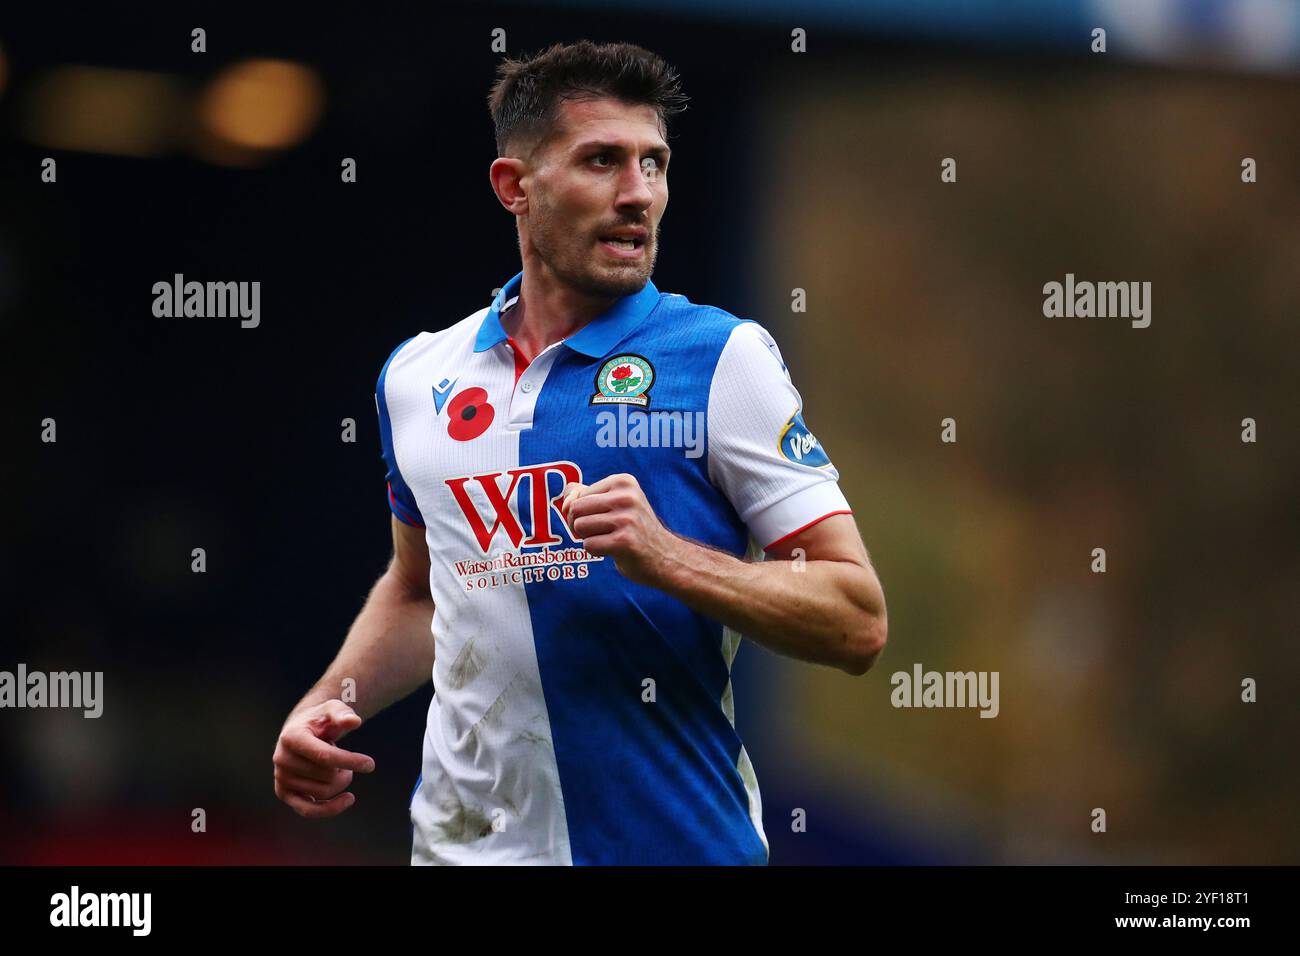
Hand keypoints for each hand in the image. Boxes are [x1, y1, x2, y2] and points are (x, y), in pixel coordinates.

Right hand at [273, 699, 374, 817]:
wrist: (301, 731)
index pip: (324, 756)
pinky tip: (348, 799)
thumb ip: (343, 714)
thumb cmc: (320, 720)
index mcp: (291, 738)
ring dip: (340, 782)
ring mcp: (281, 778)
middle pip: (327, 776)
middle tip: (346, 759)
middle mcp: (281, 759)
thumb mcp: (332, 709)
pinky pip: (308, 810)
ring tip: (340, 768)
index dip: (350, 761)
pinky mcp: (283, 792)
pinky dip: (330, 809)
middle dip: (345, 769)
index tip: (370, 764)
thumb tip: (354, 721)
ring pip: (322, 792)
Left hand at [560, 473, 677, 585]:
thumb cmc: (632, 528)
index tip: (603, 517)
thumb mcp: (612, 502)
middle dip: (580, 525)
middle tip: (602, 531)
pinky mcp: (625, 541)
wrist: (663, 555)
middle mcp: (626, 497)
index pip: (578, 495)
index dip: (582, 511)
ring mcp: (627, 519)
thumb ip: (583, 494)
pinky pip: (589, 545)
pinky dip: (596, 551)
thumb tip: (565, 500)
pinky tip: (614, 550)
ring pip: (579, 527)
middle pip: (575, 509)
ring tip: (610, 538)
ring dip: (589, 538)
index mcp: (623, 482)